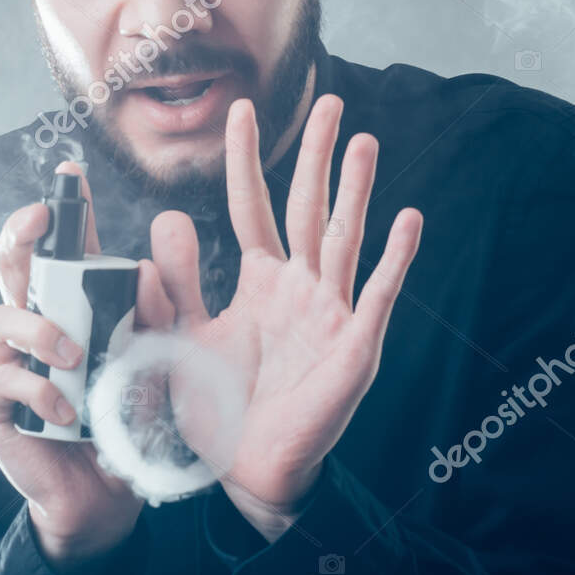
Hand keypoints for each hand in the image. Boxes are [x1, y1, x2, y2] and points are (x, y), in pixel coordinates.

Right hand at [0, 162, 170, 572]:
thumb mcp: (154, 367)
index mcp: (69, 310)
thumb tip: (150, 267)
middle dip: (20, 236)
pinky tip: (65, 410)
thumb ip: (157, 320)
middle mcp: (31, 328)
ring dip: (37, 328)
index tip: (71, 176)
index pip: (60, 251)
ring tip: (72, 355)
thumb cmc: (127, 423)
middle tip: (41, 223)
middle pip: (11, 266)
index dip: (59, 212)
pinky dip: (34, 391)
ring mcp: (6, 364)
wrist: (108, 498)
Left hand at [148, 95, 423, 542]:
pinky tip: (410, 219)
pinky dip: (394, 258)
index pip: (251, 205)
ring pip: (343, 238)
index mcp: (259, 280)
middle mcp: (298, 286)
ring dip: (355, 191)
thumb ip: (173, 285)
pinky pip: (376, 295)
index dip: (245, 158)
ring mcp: (331, 313)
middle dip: (317, 155)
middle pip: (307, 206)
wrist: (249, 474)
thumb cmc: (219, 409)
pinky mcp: (354, 346)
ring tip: (363, 142)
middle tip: (330, 101)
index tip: (240, 109)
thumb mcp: (181, 340)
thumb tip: (164, 222)